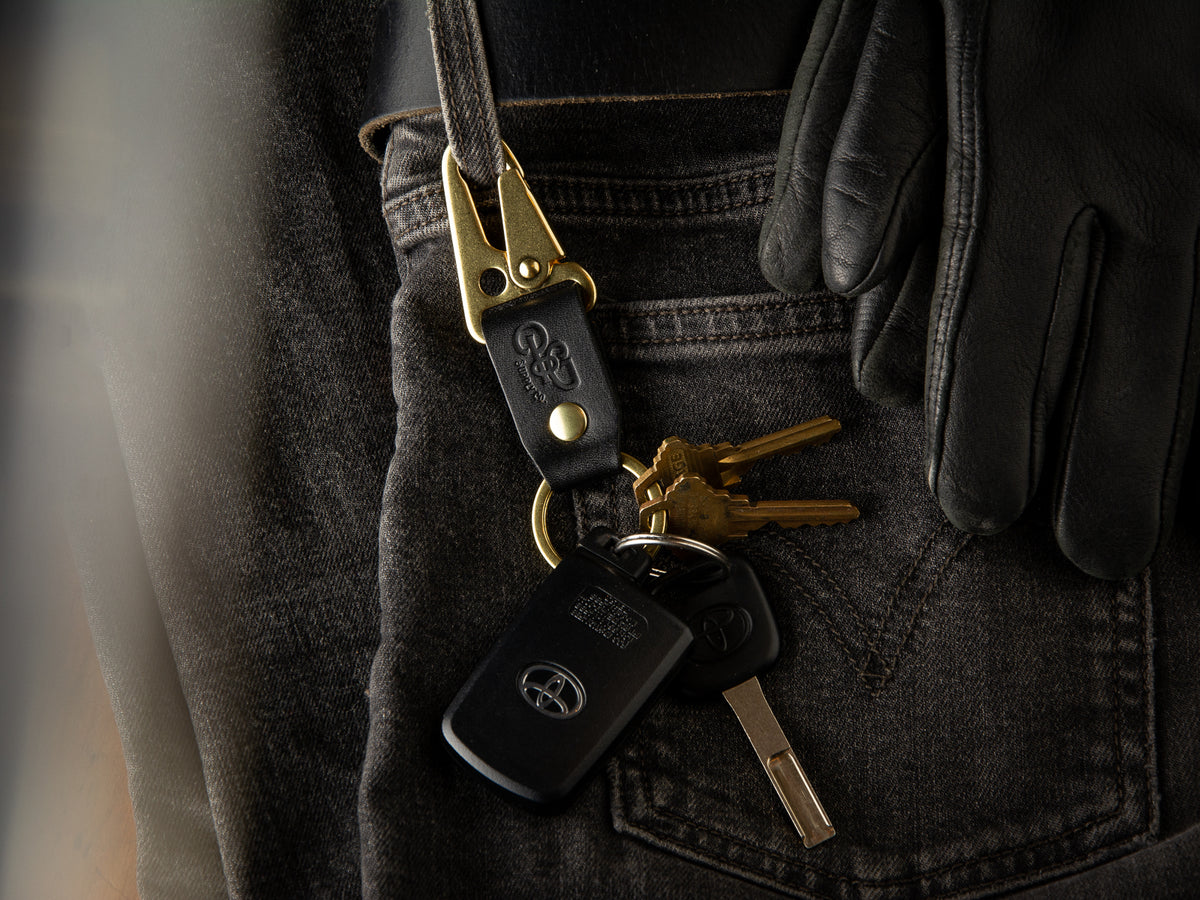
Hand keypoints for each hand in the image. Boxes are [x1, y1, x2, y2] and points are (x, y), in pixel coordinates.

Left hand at [761, 0, 1199, 578]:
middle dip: (1103, 469)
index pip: (995, 325)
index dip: (986, 433)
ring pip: (1195, 331)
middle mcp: (1139, 156)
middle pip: (1122, 352)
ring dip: (1171, 440)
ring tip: (1153, 524)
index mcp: (1027, 131)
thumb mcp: (900, 18)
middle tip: (1090, 553)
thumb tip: (823, 274)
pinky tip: (1194, 432)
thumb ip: (858, 147)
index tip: (979, 508)